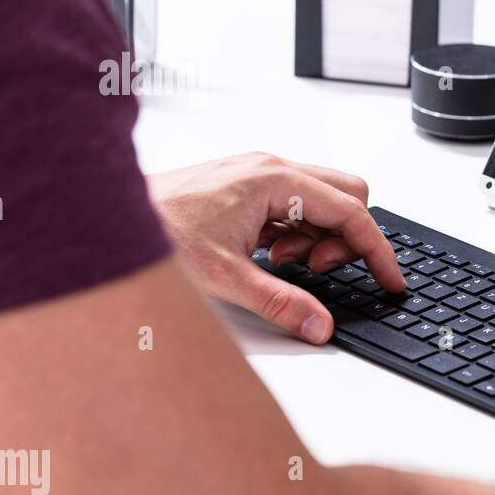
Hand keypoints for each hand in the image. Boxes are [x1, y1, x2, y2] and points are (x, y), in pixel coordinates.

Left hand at [147, 152, 405, 343]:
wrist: (103, 214)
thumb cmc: (154, 229)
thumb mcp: (224, 277)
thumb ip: (280, 303)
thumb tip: (319, 325)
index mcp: (274, 180)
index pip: (351, 212)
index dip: (377, 251)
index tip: (391, 280)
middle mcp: (271, 169)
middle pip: (347, 196)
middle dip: (346, 239)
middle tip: (318, 272)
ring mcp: (259, 175)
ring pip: (322, 202)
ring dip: (317, 239)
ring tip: (282, 266)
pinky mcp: (248, 187)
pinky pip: (296, 207)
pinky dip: (295, 234)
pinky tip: (267, 256)